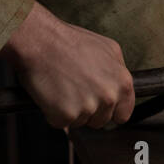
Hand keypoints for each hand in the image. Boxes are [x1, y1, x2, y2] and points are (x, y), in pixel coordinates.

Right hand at [0, 2, 135, 129]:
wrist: (40, 40)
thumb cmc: (68, 41)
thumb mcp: (107, 48)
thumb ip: (118, 72)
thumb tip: (118, 88)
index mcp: (122, 82)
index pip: (123, 114)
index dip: (109, 110)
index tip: (97, 104)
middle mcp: (109, 97)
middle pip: (101, 121)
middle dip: (88, 110)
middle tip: (74, 88)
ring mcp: (88, 107)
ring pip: (81, 123)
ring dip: (71, 111)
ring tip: (62, 87)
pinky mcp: (66, 115)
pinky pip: (61, 123)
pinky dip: (53, 112)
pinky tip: (51, 92)